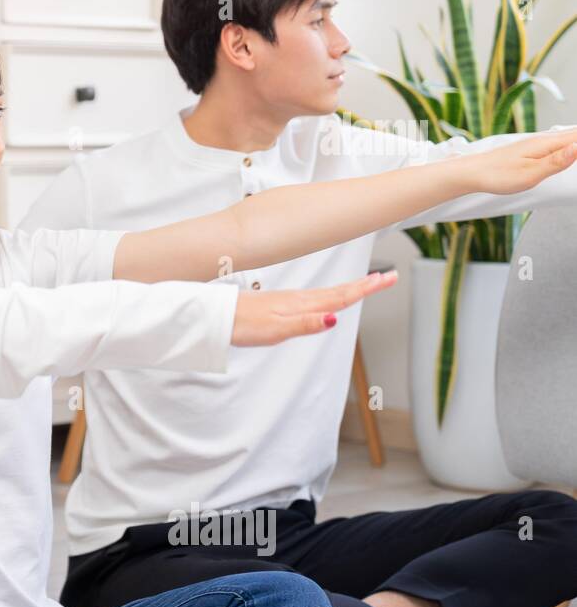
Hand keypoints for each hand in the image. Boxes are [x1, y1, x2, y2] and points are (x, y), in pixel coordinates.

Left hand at [231, 270, 397, 345]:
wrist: (217, 316)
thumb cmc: (243, 325)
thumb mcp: (277, 329)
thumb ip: (306, 324)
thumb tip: (334, 320)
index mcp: (302, 306)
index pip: (341, 297)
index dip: (366, 289)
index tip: (389, 278)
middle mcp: (299, 300)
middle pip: (339, 292)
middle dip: (365, 285)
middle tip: (389, 277)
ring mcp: (290, 301)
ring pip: (327, 294)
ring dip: (350, 289)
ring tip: (367, 284)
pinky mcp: (281, 304)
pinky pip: (314, 298)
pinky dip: (330, 295)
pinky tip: (329, 300)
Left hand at [464, 131, 576, 194]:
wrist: (471, 172)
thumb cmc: (497, 175)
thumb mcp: (530, 174)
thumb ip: (557, 162)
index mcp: (548, 144)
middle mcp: (546, 140)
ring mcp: (539, 143)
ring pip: (571, 137)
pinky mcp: (534, 150)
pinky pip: (562, 143)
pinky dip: (573, 142)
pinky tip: (572, 146)